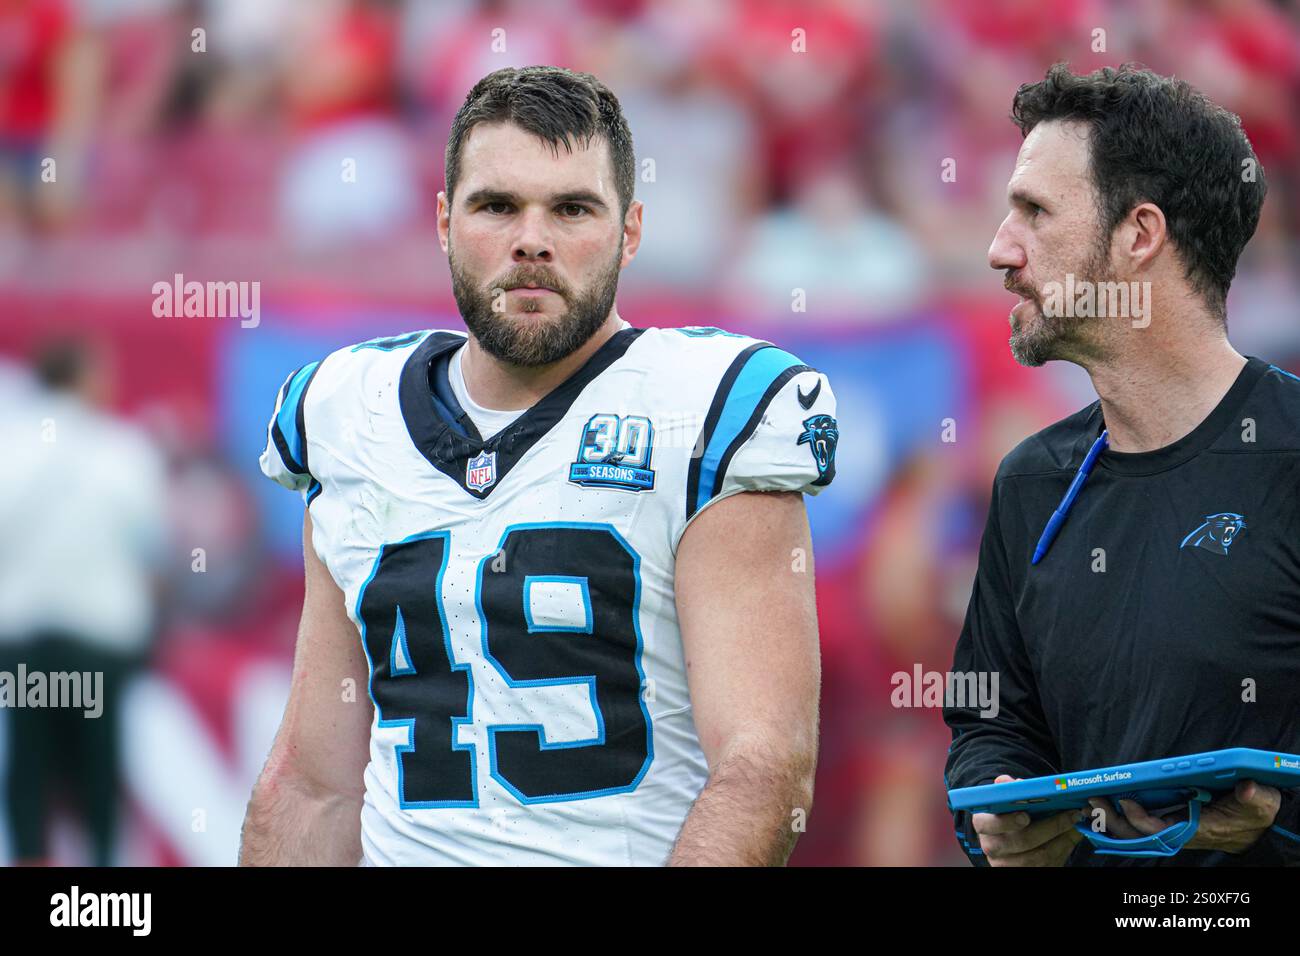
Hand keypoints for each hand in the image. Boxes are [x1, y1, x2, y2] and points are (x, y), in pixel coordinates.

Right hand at [971, 774, 1084, 865]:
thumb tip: (1009, 781)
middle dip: (1050, 827)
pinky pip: (1048, 864)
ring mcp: (1008, 864)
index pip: (986, 824)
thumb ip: (1008, 791)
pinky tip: (1071, 835)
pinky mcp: (1025, 872)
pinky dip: (1064, 848)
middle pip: (1021, 841)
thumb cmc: (1010, 816)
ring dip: (1062, 838)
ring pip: (1039, 855)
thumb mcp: (1007, 802)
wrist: (1012, 842)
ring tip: (1075, 823)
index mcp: (983, 825)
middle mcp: (992, 847)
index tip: (1026, 815)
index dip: (1007, 821)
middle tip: (1069, 815)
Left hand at [1087, 779, 1279, 853]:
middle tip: (1091, 802)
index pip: (1159, 830)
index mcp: (1195, 828)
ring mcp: (1169, 830)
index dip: (1138, 818)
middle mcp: (1177, 832)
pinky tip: (1099, 810)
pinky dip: (1116, 820)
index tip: (1124, 800)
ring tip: (1088, 806)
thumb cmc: (1253, 816)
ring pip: (1132, 833)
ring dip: (1108, 821)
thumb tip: (1247, 789)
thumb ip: (1254, 798)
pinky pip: (1136, 827)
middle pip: (1137, 835)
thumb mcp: (1259, 805)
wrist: (1255, 829)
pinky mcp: (1166, 824)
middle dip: (1112, 821)